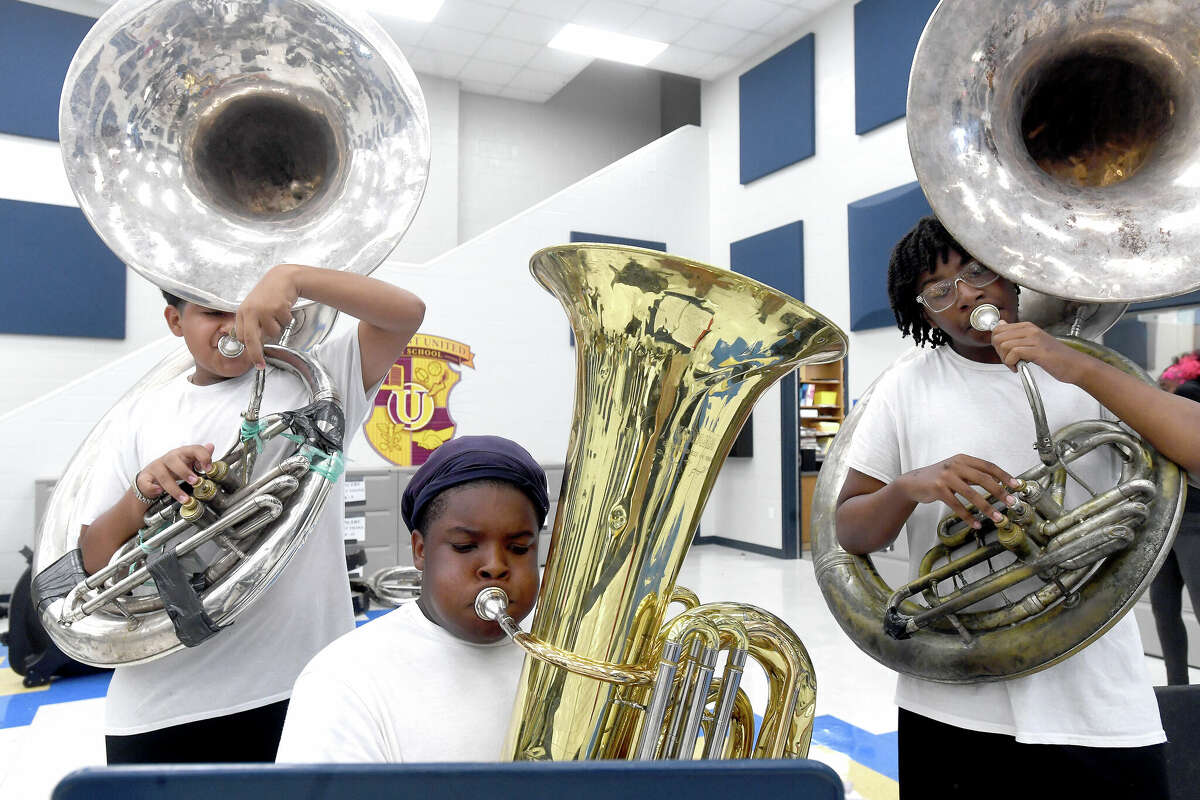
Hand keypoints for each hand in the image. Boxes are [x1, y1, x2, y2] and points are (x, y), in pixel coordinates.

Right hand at [137, 443, 215, 503]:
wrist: (152, 478)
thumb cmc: (173, 469)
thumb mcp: (188, 462)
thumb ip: (201, 457)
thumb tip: (211, 446)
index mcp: (182, 453)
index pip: (192, 449)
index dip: (202, 456)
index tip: (208, 469)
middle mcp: (168, 458)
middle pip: (173, 459)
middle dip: (185, 471)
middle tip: (195, 482)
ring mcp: (155, 467)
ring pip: (163, 475)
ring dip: (174, 488)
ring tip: (185, 498)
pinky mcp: (145, 477)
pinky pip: (145, 482)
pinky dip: (152, 487)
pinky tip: (159, 491)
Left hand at [236, 264, 300, 368]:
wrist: (283, 278)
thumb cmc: (270, 293)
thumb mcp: (255, 307)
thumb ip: (251, 323)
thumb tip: (252, 343)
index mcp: (242, 312)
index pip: (241, 336)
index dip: (248, 351)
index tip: (254, 360)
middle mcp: (250, 311)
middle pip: (251, 340)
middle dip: (256, 355)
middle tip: (261, 365)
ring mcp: (263, 309)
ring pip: (272, 332)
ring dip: (278, 327)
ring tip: (277, 313)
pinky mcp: (277, 308)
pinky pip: (284, 323)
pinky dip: (287, 319)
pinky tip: (284, 307)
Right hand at [896, 455, 1019, 527]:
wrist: (913, 483)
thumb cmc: (937, 477)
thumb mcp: (956, 470)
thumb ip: (974, 474)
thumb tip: (998, 482)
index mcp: (963, 459)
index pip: (988, 466)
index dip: (1004, 475)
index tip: (1016, 485)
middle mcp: (955, 465)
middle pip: (983, 479)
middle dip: (1000, 492)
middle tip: (1011, 502)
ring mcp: (946, 477)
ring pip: (971, 494)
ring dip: (986, 507)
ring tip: (997, 517)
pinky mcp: (938, 489)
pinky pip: (957, 505)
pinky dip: (968, 516)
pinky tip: (976, 523)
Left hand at [990, 320, 1087, 382]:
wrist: (1075, 365)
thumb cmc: (1055, 357)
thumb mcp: (1033, 342)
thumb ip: (1015, 335)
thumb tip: (999, 325)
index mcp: (1027, 327)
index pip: (998, 329)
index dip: (996, 344)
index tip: (1005, 353)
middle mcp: (1030, 330)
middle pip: (998, 337)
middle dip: (999, 352)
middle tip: (1010, 360)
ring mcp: (1035, 340)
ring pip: (1004, 345)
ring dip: (1006, 359)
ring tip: (1016, 364)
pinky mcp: (1038, 351)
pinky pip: (1014, 353)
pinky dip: (1012, 363)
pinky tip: (1020, 367)